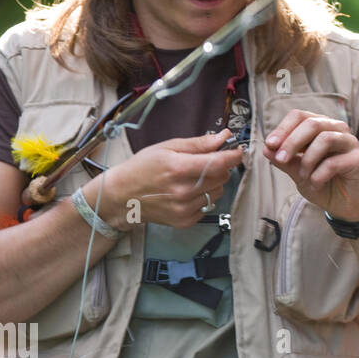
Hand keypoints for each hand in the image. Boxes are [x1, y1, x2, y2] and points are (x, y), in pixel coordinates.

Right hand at [95, 128, 244, 229]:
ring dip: (212, 183)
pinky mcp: (184, 221)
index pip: (219, 163)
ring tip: (192, 179)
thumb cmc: (142, 168)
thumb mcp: (167, 148)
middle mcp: (182, 191)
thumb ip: (199, 144)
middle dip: (219, 168)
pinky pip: (208, 206)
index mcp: (177, 168)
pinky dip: (203, 198)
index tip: (237, 150)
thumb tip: (224, 136)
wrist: (121, 196)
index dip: (233, 155)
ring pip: (217, 192)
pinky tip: (186, 193)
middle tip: (204, 164)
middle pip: (222, 177)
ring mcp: (184, 208)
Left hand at [262, 110, 358, 220]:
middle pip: (312, 124)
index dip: (283, 128)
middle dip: (292, 141)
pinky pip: (333, 162)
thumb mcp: (297, 172)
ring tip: (302, 176)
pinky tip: (315, 184)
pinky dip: (318, 176)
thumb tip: (267, 149)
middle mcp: (337, 130)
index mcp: (321, 127)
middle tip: (281, 159)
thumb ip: (284, 160)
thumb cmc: (322, 184)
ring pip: (325, 138)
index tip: (270, 145)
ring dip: (307, 159)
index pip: (300, 116)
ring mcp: (350, 143)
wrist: (343, 205)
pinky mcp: (358, 160)